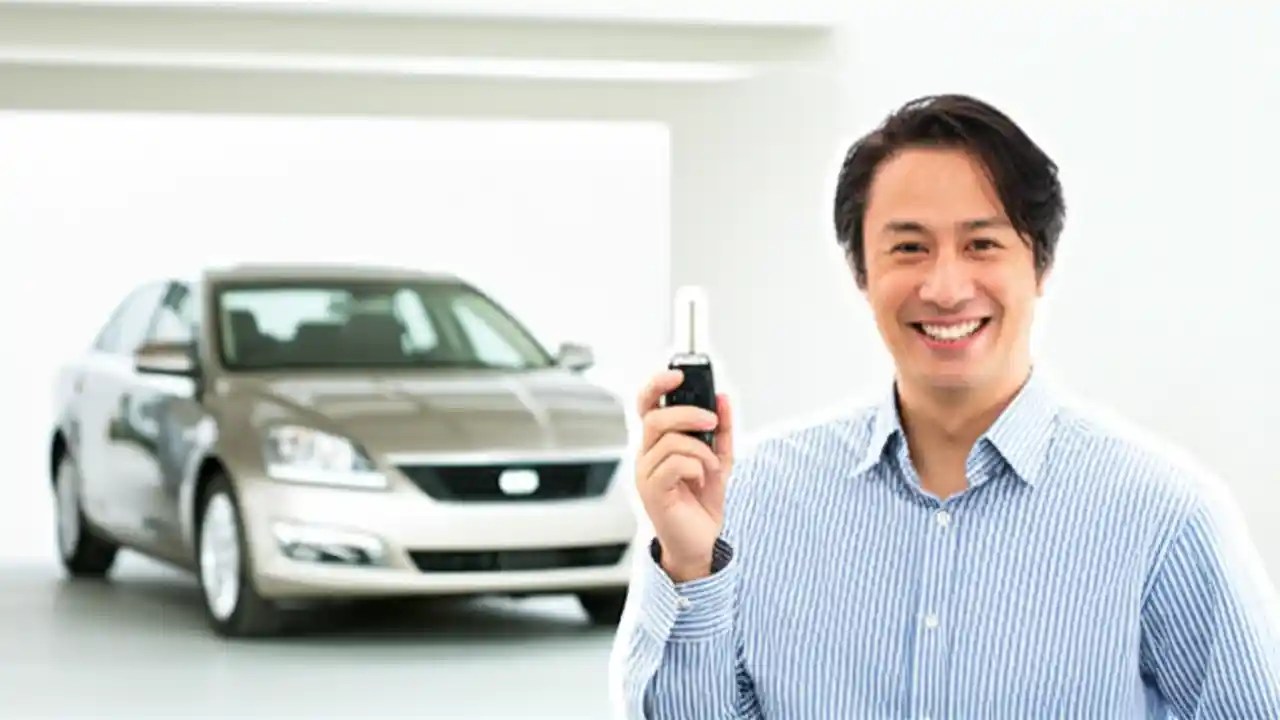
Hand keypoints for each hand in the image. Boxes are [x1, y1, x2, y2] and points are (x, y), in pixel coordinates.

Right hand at [634, 369, 733, 582]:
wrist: (701, 543)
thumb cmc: (702, 503)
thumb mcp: (720, 460)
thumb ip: (722, 430)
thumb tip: (723, 399)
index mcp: (657, 443)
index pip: (646, 405)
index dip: (657, 385)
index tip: (678, 375)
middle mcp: (646, 455)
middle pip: (656, 417)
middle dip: (688, 413)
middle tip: (711, 421)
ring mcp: (645, 472)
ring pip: (668, 440)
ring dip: (700, 448)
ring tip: (711, 465)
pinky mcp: (652, 491)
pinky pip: (673, 463)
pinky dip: (696, 466)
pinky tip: (702, 479)